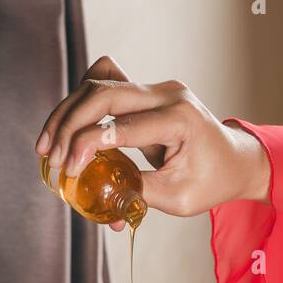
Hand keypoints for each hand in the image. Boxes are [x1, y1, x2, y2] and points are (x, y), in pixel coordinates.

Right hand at [34, 55, 270, 227]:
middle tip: (50, 156)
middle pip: (103, 92)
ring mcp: (156, 87)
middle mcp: (167, 93)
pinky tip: (66, 126)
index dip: (87, 144)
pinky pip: (106, 83)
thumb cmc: (212, 182)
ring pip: (98, 83)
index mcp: (180, 119)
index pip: (121, 125)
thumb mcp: (178, 199)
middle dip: (69, 124)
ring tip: (47, 146)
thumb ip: (138, 192)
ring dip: (68, 113)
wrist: (235, 160)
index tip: (68, 170)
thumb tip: (98, 200)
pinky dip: (82, 102)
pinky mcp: (146, 91)